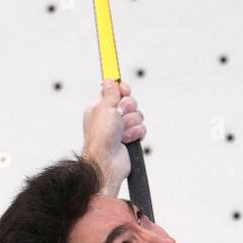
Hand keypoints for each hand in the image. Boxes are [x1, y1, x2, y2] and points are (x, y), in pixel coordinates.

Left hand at [82, 79, 146, 194]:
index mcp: (101, 107)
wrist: (107, 162)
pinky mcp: (130, 138)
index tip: (123, 90)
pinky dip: (135, 133)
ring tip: (121, 131)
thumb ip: (110, 91)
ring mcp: (121, 128)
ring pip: (137, 115)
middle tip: (120, 115)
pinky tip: (126, 140)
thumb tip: (109, 79)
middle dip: (128, 108)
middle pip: (129, 101)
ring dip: (131, 123)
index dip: (121, 89)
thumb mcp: (104, 107)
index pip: (115, 90)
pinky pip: (141, 128)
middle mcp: (111, 117)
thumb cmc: (100, 138)